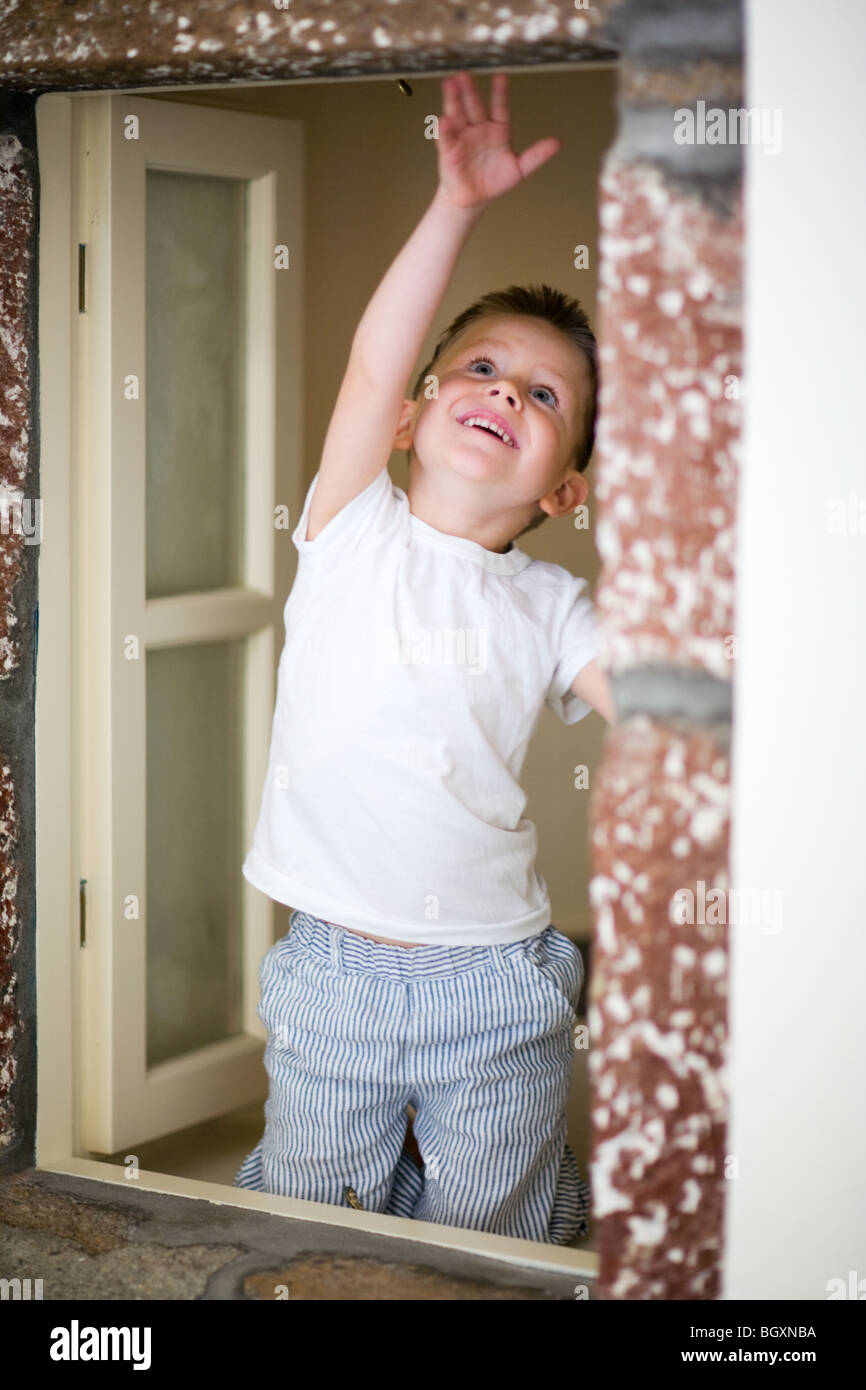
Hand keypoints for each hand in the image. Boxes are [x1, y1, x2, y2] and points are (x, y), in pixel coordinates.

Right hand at [435, 71, 560, 209]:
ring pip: (457, 114)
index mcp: (498, 129)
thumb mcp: (519, 169)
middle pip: (474, 105)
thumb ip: (536, 156)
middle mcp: (479, 128)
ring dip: (453, 99)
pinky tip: (443, 120)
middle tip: (465, 74)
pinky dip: (444, 129)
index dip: (500, 93)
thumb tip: (556, 143)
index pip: (500, 107)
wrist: (474, 199)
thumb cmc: (494, 181)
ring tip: (449, 83)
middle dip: (470, 91)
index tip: (501, 77)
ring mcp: (463, 137)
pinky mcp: (449, 149)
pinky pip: (446, 137)